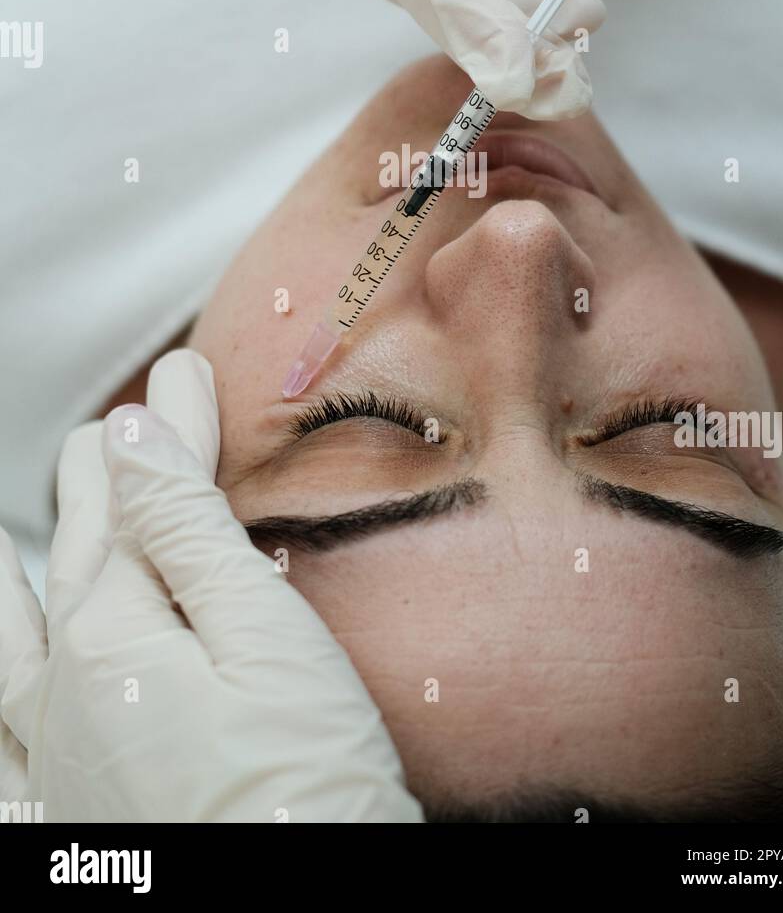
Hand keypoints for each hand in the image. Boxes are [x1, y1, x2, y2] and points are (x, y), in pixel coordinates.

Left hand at [0, 351, 421, 822]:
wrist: (299, 911)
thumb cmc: (304, 787)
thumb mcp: (263, 638)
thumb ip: (187, 533)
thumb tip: (134, 431)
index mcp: (114, 634)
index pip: (137, 500)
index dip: (167, 429)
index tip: (185, 371)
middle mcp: (61, 694)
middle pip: (75, 554)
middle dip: (102, 479)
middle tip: (122, 429)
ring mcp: (52, 762)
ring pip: (17, 642)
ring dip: (21, 576)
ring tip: (15, 540)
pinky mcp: (63, 821)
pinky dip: (1, 694)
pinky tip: (6, 679)